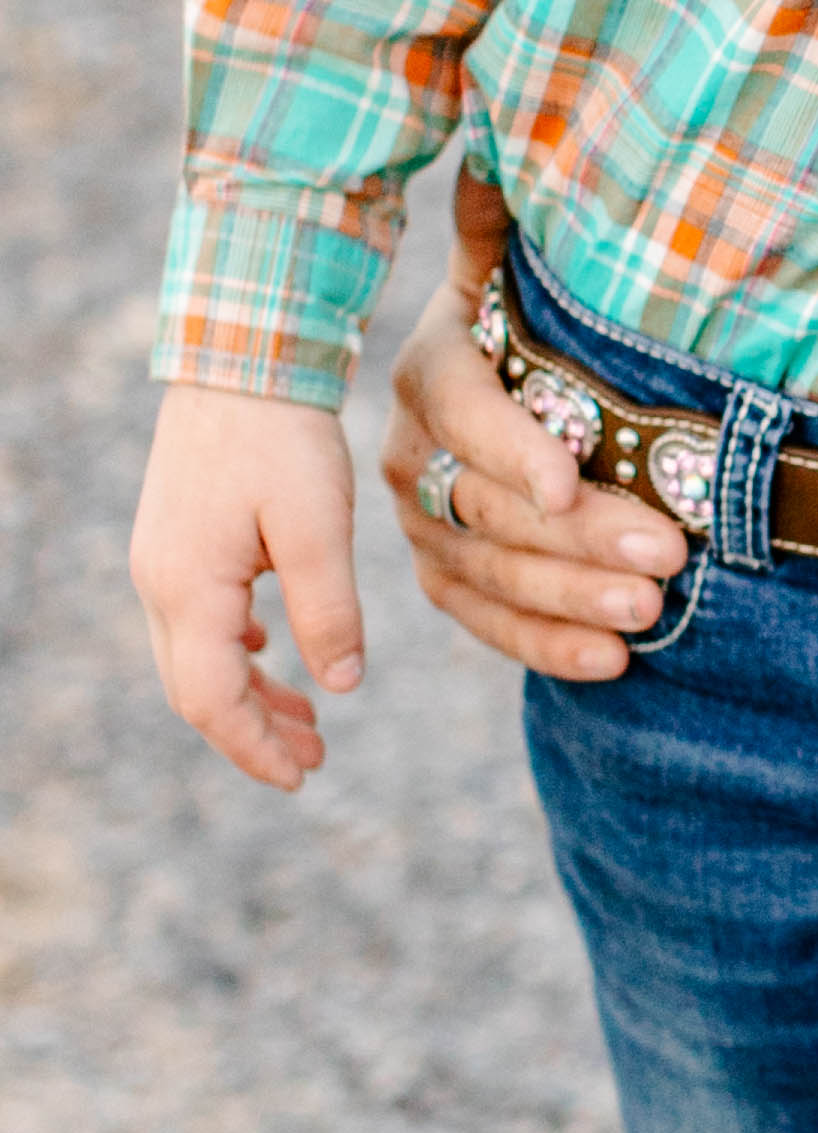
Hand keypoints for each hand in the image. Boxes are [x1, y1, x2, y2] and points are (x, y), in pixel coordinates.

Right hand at [131, 383, 365, 788]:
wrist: (243, 355)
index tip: (302, 777)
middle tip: (313, 759)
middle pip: (194, 689)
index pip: (210, 701)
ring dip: (245, 693)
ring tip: (307, 718)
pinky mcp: (177, 537)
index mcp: (188, 589)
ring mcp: (161, 559)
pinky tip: (273, 649)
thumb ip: (329, 612)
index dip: (254, 748)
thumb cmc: (284, 437)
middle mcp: (159, 581)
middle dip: (250, 732)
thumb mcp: (318, 528)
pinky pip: (197, 617)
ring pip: (194, 655)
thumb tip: (342, 686)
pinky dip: (234, 650)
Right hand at [378, 168, 686, 678]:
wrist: (500, 380)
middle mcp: (411, 454)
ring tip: (650, 613)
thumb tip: (497, 150)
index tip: (576, 475)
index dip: (515, 448)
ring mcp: (422, 524)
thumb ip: (503, 224)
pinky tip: (613, 664)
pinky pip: (487, 622)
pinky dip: (547, 645)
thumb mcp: (516, 266)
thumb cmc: (526, 314)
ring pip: (488, 573)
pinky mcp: (445, 577)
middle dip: (577, 537)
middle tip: (665, 557)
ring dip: (571, 599)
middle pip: (486, 507)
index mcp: (433, 372)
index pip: (466, 414)